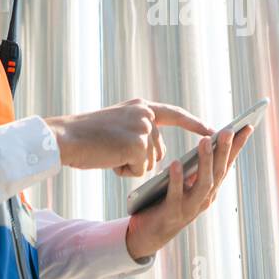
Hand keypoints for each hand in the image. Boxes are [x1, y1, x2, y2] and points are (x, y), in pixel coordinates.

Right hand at [44, 98, 212, 175]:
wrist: (65, 138)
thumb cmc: (86, 137)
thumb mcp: (117, 126)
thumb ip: (139, 131)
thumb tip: (155, 153)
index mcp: (141, 107)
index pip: (174, 113)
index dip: (193, 123)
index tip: (213, 130)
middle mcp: (145, 114)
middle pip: (158, 150)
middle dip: (138, 160)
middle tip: (112, 152)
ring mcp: (143, 128)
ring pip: (149, 163)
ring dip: (130, 166)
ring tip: (109, 154)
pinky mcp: (138, 145)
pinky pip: (140, 171)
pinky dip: (125, 172)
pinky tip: (110, 161)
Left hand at [125, 124, 254, 259]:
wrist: (150, 233)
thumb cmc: (168, 201)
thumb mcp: (187, 182)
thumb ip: (197, 167)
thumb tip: (207, 140)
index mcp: (211, 188)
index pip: (227, 163)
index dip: (238, 146)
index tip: (247, 126)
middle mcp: (205, 198)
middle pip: (219, 172)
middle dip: (224, 150)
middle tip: (228, 130)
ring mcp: (190, 207)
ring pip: (203, 183)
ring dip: (206, 161)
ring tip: (204, 140)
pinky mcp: (172, 213)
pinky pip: (176, 194)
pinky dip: (177, 179)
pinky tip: (175, 163)